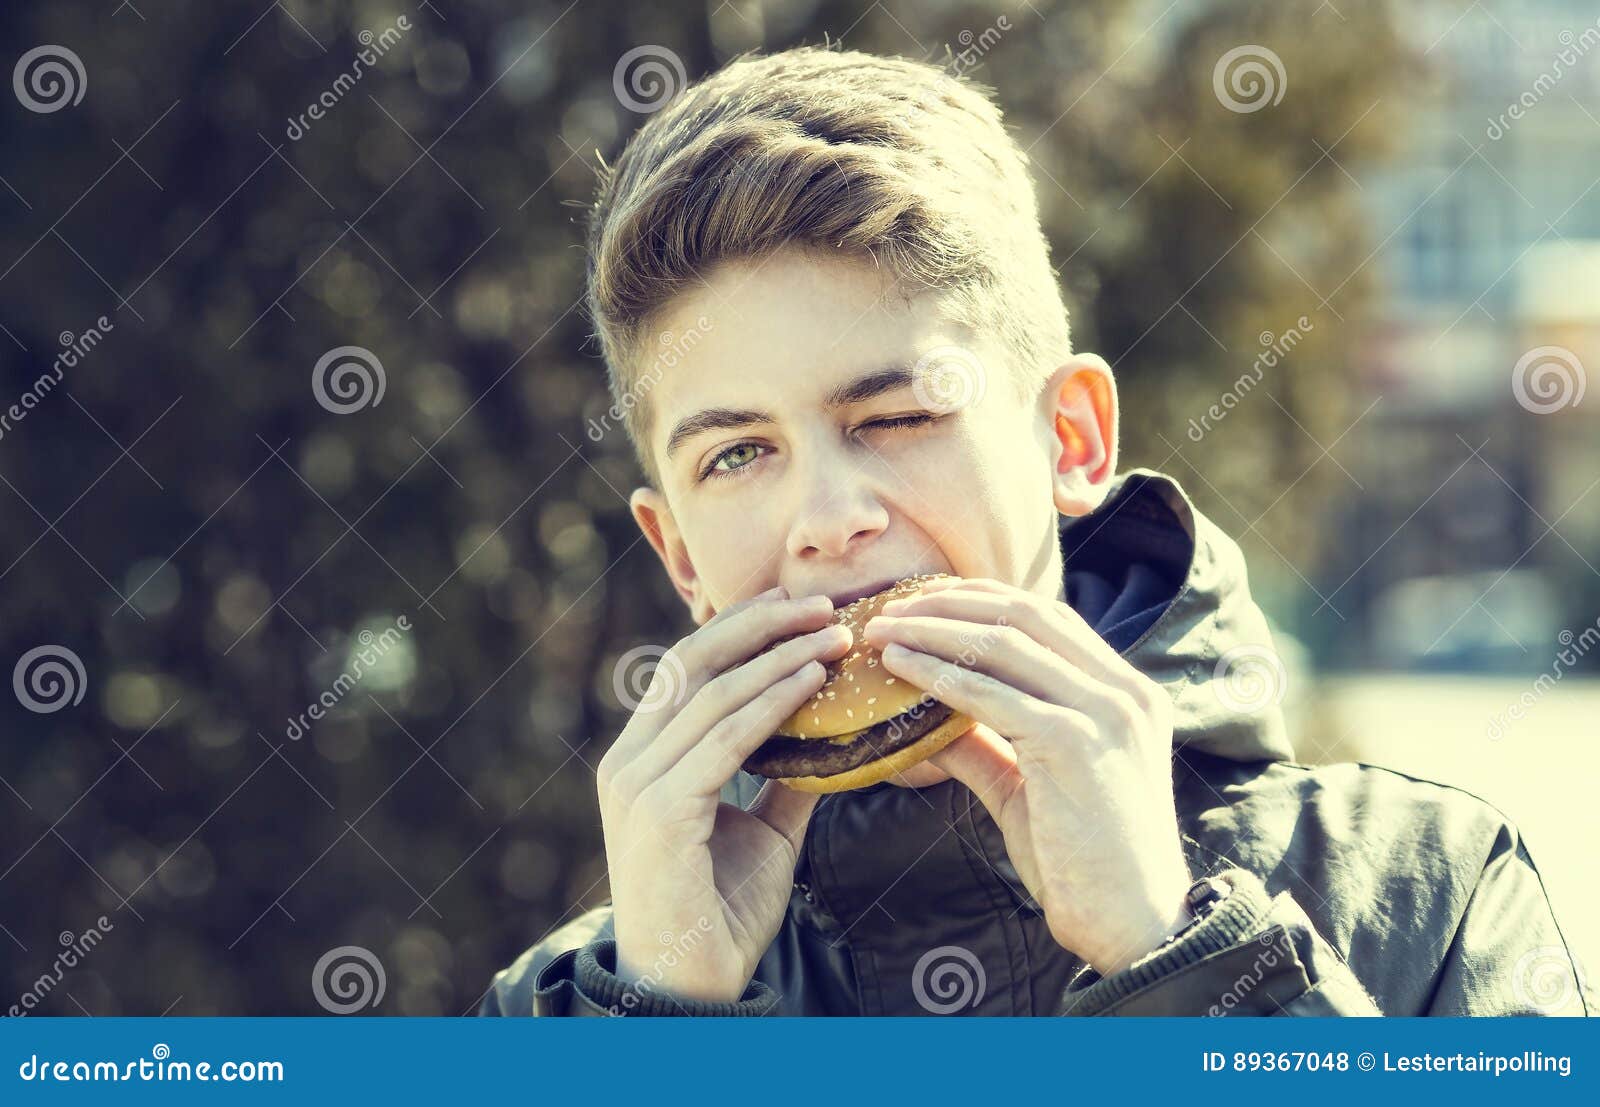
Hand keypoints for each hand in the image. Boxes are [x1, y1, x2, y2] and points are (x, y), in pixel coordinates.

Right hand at [597, 586, 850, 1004]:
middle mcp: (629, 762)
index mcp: (642, 759)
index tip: (793, 603)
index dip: (739, 629)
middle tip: (822, 604)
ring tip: (835, 636)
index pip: (687, 670)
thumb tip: (837, 734)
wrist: (688, 990)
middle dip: (760, 626)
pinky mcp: (661, 812)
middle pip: (693, 664)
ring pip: (711, 695)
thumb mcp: (763, 831)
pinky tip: (813, 682)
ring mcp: (638, 785)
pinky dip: (772, 703)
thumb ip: (785, 778)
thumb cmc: (720, 912)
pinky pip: (724, 741)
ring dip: (779, 657)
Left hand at [862, 577, 1191, 974]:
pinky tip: (899, 667)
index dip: (981, 599)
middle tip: (891, 607)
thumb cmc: (1086, 864)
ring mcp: (1104, 713)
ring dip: (933, 630)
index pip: (1048, 617)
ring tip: (881, 631)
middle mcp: (1124, 691)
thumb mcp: (1033, 787)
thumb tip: (927, 717)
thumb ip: (988, 744)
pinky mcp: (1073, 743)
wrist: (1135, 926)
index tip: (924, 600)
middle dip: (951, 603)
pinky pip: (991, 695)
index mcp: (1127, 692)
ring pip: (1004, 644)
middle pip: (1026, 615)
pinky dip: (938, 674)